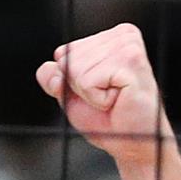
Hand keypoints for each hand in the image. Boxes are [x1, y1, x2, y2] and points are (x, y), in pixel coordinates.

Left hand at [35, 23, 174, 169]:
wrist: (134, 143)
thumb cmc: (109, 120)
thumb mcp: (72, 97)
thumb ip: (55, 80)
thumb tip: (46, 68)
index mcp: (111, 37)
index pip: (64, 52)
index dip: (73, 81)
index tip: (99, 91)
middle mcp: (123, 36)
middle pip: (69, 58)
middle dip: (80, 87)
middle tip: (108, 98)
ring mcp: (128, 47)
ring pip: (76, 69)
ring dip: (90, 94)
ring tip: (114, 99)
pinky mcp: (131, 62)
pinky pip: (86, 81)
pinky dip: (96, 99)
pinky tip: (118, 100)